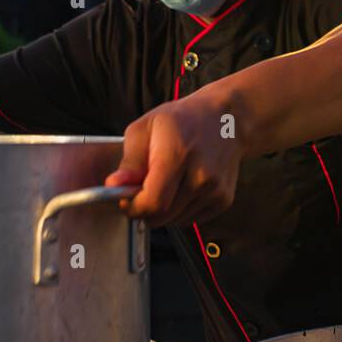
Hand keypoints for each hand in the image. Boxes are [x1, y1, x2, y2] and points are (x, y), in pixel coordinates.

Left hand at [105, 91, 243, 228]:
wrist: (227, 120)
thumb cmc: (182, 121)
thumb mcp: (145, 129)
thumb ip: (129, 161)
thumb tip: (115, 186)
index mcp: (178, 154)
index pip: (152, 203)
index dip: (134, 208)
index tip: (127, 201)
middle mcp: (200, 176)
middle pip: (162, 216)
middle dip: (145, 210)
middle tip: (143, 191)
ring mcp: (214, 191)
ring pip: (175, 221)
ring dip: (163, 210)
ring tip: (166, 184)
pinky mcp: (223, 200)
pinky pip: (190, 219)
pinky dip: (180, 210)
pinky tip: (182, 188)